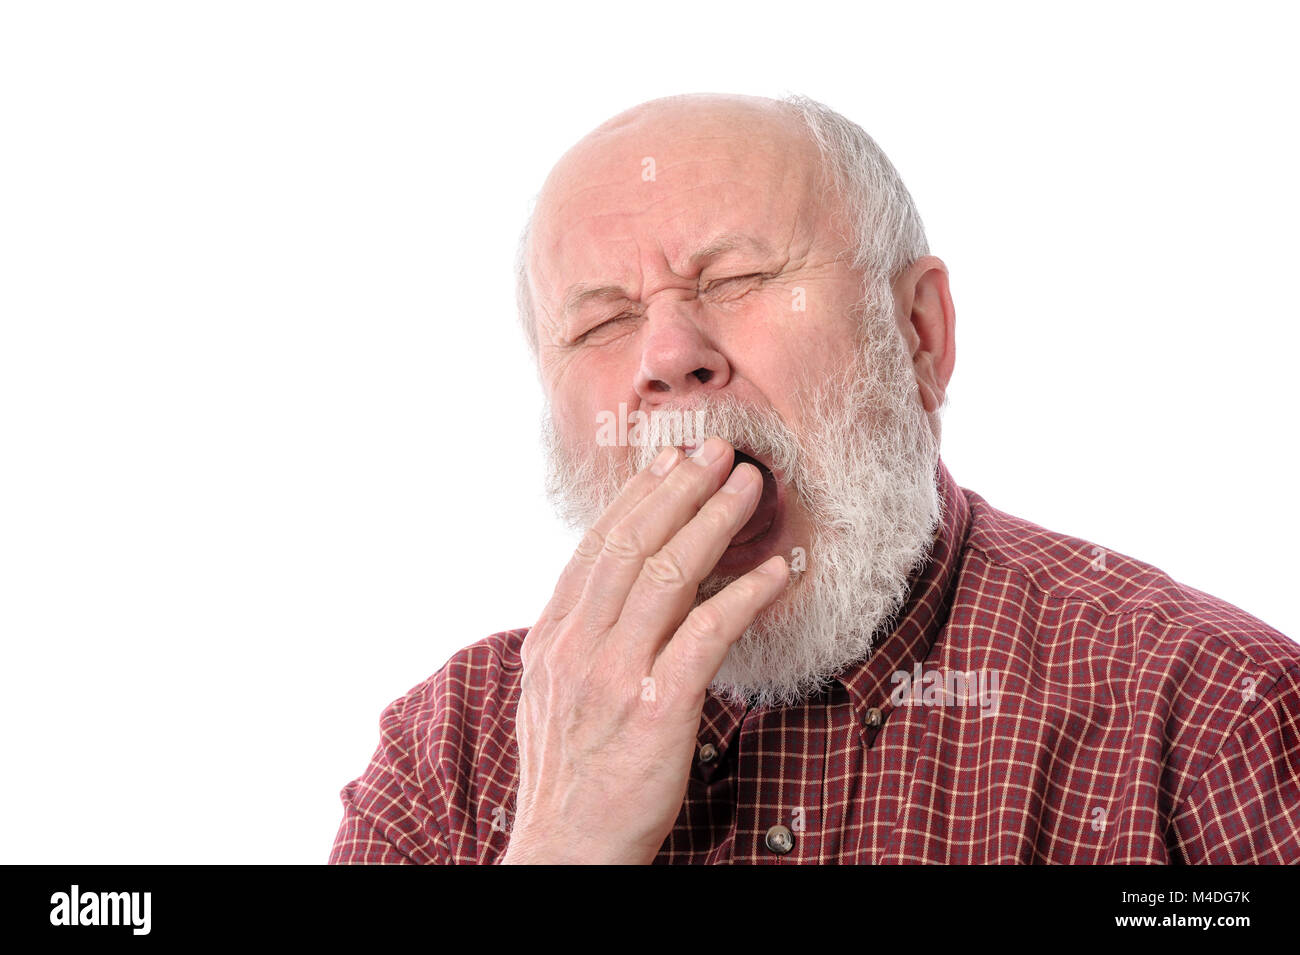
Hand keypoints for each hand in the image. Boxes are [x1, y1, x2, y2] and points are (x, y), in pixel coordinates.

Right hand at [502, 436, 787, 863]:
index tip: (668, 462)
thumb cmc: (569, 774)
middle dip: (678, 490)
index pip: (595, 548)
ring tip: (749, 487)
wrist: (564, 850)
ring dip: (714, 522)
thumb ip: (579, 639)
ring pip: (667, 576)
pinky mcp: (657, 711)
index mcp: (550, 638)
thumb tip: (612, 592)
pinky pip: (708, 634)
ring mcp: (614, 677)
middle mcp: (576, 647)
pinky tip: (778, 572)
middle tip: (718, 451)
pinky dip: (747, 595)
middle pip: (630, 546)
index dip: (636, 498)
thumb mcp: (552, 695)